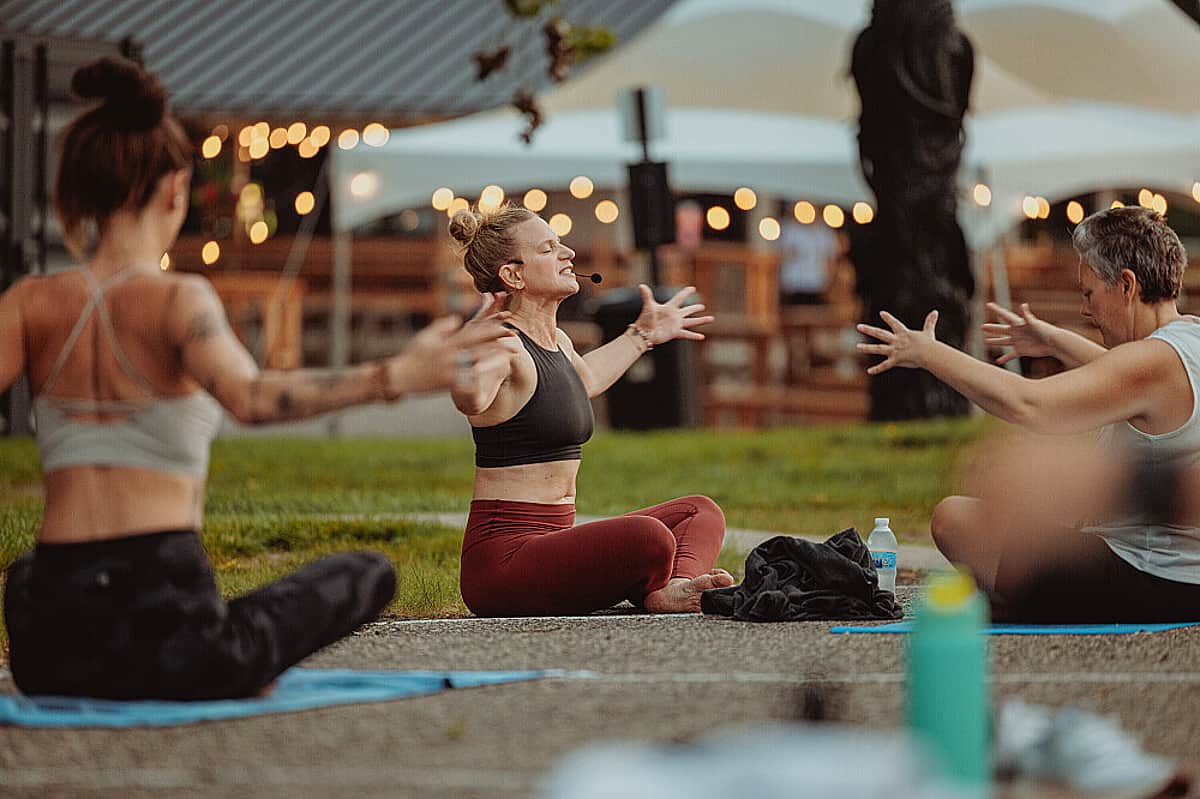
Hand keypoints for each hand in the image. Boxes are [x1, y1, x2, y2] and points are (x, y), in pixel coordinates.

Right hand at [386, 313, 516, 395]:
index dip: (491, 326)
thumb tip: (457, 318)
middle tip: (516, 336)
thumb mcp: (426, 337)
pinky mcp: (446, 383)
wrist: (399, 376)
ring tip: (509, 356)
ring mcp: (449, 368)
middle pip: (479, 345)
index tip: (505, 321)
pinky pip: (466, 383)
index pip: (473, 331)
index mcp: (448, 342)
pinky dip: (479, 382)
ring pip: (476, 362)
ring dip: (494, 358)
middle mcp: (451, 353)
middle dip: (498, 340)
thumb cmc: (412, 356)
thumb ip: (443, 326)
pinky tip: (493, 381)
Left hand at [631, 284, 713, 345]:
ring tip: (711, 318)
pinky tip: (702, 337)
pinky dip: (694, 336)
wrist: (644, 334)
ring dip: (701, 320)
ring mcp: (675, 324)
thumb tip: (641, 285)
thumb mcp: (648, 307)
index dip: (686, 293)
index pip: (679, 298)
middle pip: (687, 310)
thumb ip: (647, 296)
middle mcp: (674, 315)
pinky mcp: (675, 333)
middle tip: (702, 306)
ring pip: (691, 322)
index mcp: (669, 308)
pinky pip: (687, 334)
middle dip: (695, 308)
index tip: (692, 288)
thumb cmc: (645, 320)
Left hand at [856, 309, 938, 374]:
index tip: (881, 313)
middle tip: (858, 326)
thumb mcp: (928, 332)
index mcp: (903, 333)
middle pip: (880, 334)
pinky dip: (877, 369)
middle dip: (869, 330)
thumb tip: (936, 311)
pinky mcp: (896, 360)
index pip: (894, 324)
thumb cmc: (929, 344)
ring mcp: (895, 350)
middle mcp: (896, 340)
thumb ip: (930, 322)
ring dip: (867, 348)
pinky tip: (869, 371)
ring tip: (858, 347)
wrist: (928, 353)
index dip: (888, 318)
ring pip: (878, 348)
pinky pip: (885, 365)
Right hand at [981, 302, 1052, 364]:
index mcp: (1018, 324)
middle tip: (982, 326)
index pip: (1005, 315)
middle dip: (992, 328)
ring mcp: (1018, 342)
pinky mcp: (1022, 351)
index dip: (996, 310)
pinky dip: (1005, 358)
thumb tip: (1023, 305)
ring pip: (1004, 341)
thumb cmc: (1045, 331)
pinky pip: (1011, 355)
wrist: (1054, 344)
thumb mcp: (1034, 323)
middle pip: (1001, 329)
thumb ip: (1027, 315)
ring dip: (995, 341)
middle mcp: (1017, 332)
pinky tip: (998, 361)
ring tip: (986, 341)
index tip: (988, 304)